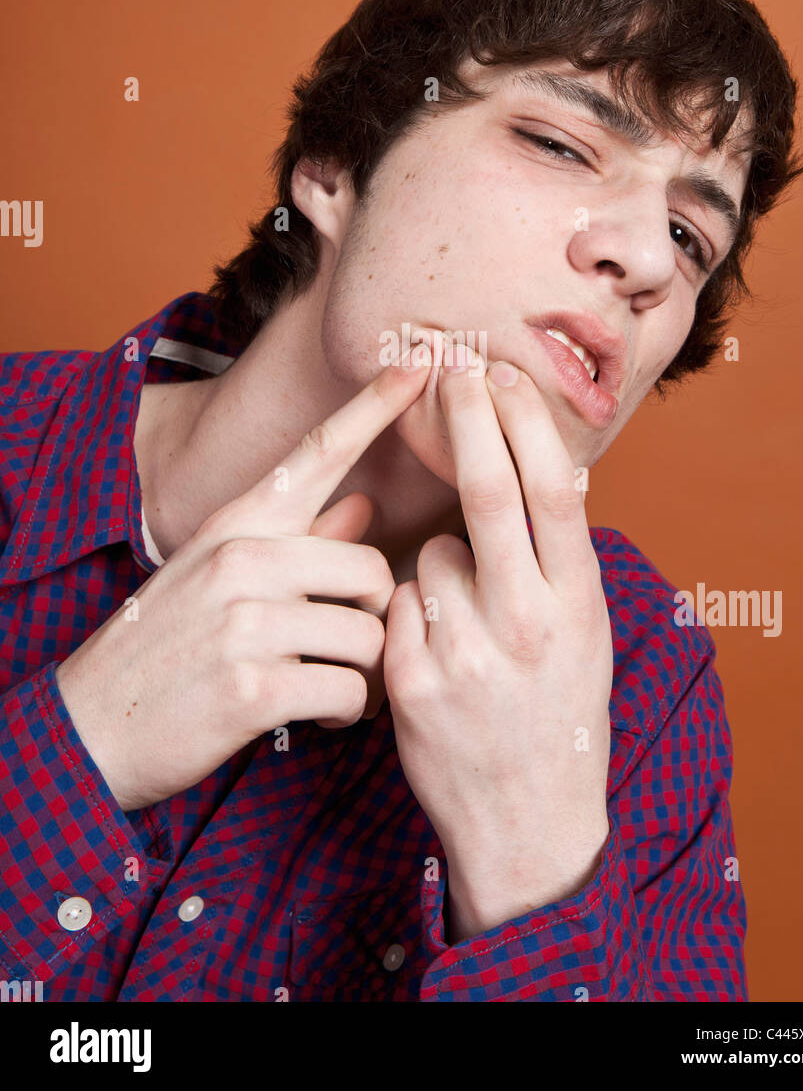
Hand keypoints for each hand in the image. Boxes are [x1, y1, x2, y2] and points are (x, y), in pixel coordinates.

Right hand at [55, 355, 430, 812]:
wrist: (95, 726)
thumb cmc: (168, 646)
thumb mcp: (218, 575)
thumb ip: (299, 540)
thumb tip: (362, 507)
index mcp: (237, 523)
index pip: (317, 453)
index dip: (373, 407)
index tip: (419, 364)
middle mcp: (241, 559)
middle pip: (373, 568)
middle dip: (373, 616)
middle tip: (348, 645)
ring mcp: (246, 622)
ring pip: (369, 635)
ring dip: (364, 672)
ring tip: (332, 684)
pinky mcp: (254, 688)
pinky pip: (350, 690)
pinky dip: (347, 711)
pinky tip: (321, 714)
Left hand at [384, 349, 612, 940]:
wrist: (529, 825)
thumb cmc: (561, 714)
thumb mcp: (587, 636)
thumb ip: (561, 563)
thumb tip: (544, 470)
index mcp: (578, 604)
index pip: (551, 491)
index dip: (525, 423)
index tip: (502, 374)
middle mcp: (527, 622)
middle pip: (489, 495)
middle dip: (468, 421)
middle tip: (451, 368)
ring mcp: (467, 652)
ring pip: (433, 555)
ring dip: (441, 565)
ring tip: (468, 623)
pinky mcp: (413, 682)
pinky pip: (399, 606)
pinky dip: (412, 612)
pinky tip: (437, 654)